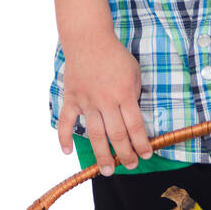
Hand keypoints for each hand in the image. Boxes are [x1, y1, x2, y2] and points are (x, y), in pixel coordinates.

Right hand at [57, 33, 153, 174]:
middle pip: (116, 135)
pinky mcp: (72, 98)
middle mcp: (105, 101)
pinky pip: (66, 121)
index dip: (141, 144)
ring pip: (95, 134)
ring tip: (107, 170)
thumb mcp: (134, 72)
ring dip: (102, 155)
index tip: (146, 155)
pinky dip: (64, 137)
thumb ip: (133, 95)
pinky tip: (67, 151)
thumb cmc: (115, 55)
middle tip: (129, 166)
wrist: (89, 39)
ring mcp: (86, 101)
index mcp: (124, 94)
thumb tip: (132, 118)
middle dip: (125, 155)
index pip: (135, 127)